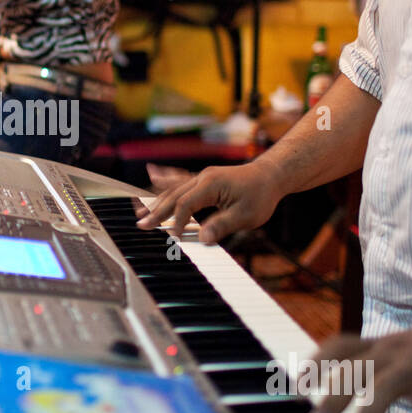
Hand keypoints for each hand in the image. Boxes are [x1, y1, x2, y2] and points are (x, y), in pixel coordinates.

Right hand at [136, 161, 283, 243]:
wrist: (271, 176)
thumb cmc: (260, 195)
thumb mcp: (245, 215)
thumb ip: (222, 225)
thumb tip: (202, 239)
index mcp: (211, 184)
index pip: (186, 204)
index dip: (177, 221)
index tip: (173, 237)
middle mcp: (203, 177)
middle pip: (174, 195)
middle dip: (156, 211)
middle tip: (141, 225)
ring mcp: (203, 176)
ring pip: (174, 189)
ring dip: (157, 201)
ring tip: (140, 212)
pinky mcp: (205, 178)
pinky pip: (181, 179)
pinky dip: (166, 179)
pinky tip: (152, 174)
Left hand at [303, 315, 411, 412]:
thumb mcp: (398, 347)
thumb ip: (371, 364)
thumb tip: (337, 391)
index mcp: (380, 346)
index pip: (340, 346)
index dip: (317, 363)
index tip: (296, 385)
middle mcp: (394, 355)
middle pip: (355, 372)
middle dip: (331, 400)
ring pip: (386, 390)